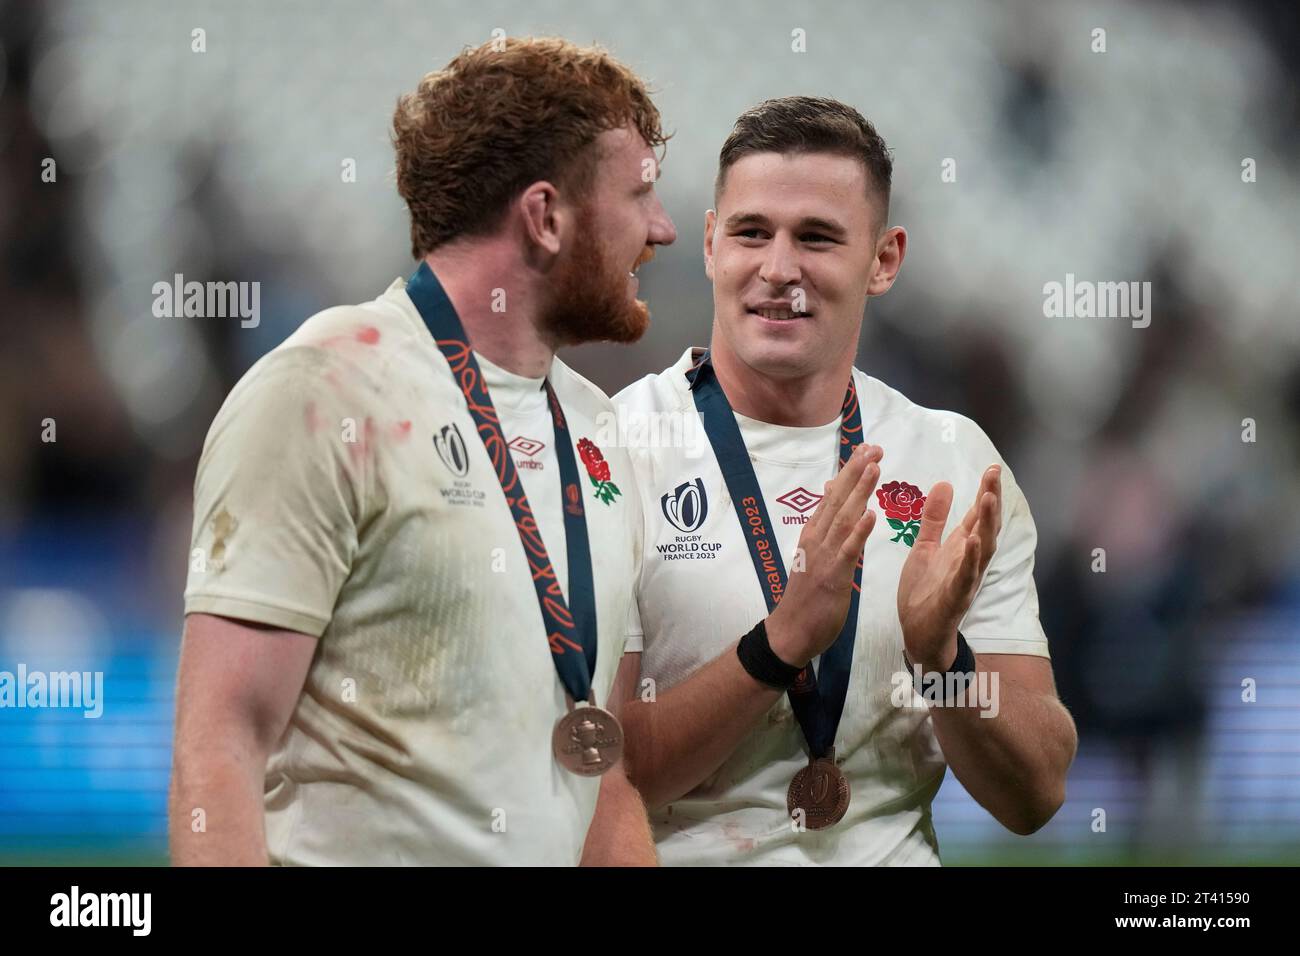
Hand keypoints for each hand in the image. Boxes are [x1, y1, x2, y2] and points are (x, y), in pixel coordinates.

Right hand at [767, 444, 882, 667]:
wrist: (792, 630)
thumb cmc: (807, 594)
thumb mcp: (813, 552)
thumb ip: (823, 523)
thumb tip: (828, 492)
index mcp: (814, 532)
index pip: (833, 495)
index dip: (850, 471)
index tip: (865, 448)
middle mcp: (817, 538)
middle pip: (838, 498)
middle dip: (856, 472)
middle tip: (874, 447)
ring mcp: (824, 556)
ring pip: (843, 518)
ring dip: (859, 492)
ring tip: (874, 468)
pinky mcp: (833, 576)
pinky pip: (848, 551)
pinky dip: (859, 532)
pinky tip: (871, 516)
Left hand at [897, 465, 1001, 671]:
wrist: (918, 633)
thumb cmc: (925, 591)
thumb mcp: (925, 548)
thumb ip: (934, 519)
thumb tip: (945, 484)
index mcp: (960, 547)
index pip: (977, 515)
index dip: (986, 492)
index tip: (992, 468)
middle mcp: (968, 560)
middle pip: (985, 526)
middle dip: (991, 500)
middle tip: (994, 474)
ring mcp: (965, 579)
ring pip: (982, 549)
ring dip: (985, 524)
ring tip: (987, 499)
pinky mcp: (955, 597)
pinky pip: (966, 576)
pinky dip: (971, 559)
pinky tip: (972, 541)